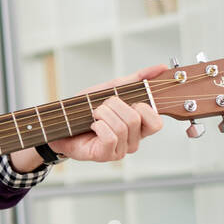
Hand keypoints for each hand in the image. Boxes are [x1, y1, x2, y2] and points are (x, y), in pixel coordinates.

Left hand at [48, 64, 165, 162]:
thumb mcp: (112, 88)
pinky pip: (110, 137)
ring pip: (121, 127)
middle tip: (101, 107)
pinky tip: (91, 126)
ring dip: (102, 114)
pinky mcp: (105, 155)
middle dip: (113, 105)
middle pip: (134, 119)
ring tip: (93, 115)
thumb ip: (137, 79)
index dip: (143, 108)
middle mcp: (134, 141)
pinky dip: (98, 126)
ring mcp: (121, 150)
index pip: (156, 122)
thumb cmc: (88, 109)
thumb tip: (161, 68)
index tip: (127, 102)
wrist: (62, 122)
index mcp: (139, 127)